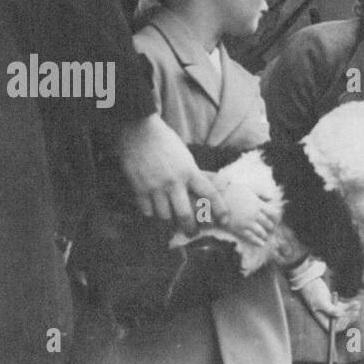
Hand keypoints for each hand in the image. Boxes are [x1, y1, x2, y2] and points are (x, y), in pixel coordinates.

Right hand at [117, 114, 228, 233]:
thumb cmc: (165, 142)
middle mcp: (174, 182)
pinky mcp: (139, 189)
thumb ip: (196, 174)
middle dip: (190, 228)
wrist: (139, 130)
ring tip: (171, 222)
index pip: (210, 194)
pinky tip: (154, 211)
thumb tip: (214, 185)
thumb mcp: (186, 157)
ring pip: (165, 217)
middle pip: (186, 215)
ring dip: (169, 221)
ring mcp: (156, 187)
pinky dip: (152, 214)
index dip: (220, 210)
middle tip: (192, 232)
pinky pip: (148, 211)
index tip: (225, 220)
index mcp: (190, 172)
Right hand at [218, 182, 277, 247]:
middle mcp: (254, 214)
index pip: (273, 213)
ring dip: (265, 235)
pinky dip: (257, 242)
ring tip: (266, 237)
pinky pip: (250, 237)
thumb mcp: (248, 188)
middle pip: (268, 223)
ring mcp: (247, 222)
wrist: (215, 198)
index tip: (276, 220)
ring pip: (261, 232)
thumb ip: (260, 193)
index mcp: (258, 203)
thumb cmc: (231, 191)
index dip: (276, 218)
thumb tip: (271, 197)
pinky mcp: (238, 228)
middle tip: (272, 230)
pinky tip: (261, 244)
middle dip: (271, 227)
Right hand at [298, 277, 357, 332]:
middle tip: (356, 312)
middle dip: (349, 317)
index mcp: (323, 320)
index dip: (342, 324)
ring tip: (357, 305)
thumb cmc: (314, 293)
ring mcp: (333, 312)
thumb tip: (340, 315)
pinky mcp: (336, 305)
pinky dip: (351, 305)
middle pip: (342, 321)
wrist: (312, 284)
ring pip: (345, 314)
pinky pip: (345, 307)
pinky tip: (356, 302)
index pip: (335, 327)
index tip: (346, 316)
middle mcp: (328, 318)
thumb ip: (330, 309)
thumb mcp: (322, 302)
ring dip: (352, 310)